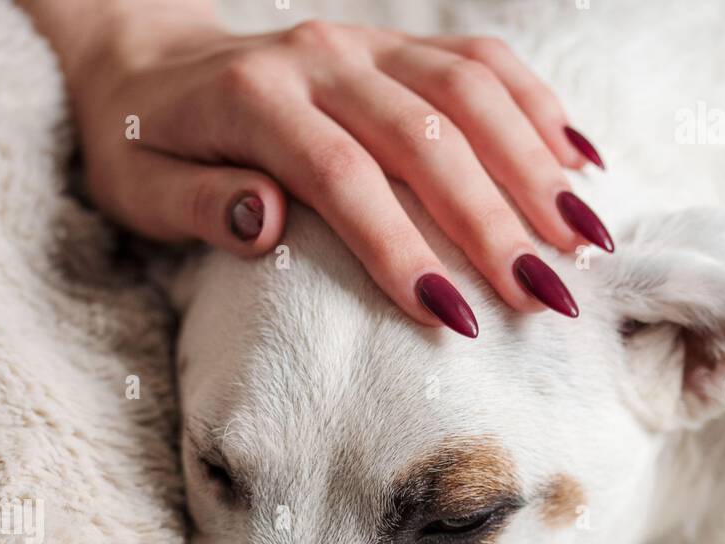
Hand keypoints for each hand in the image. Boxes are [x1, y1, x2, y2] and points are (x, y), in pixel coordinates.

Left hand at [27, 2, 611, 332]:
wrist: (148, 62)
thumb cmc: (146, 146)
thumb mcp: (140, 187)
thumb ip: (196, 204)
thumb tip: (262, 221)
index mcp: (254, 98)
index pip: (344, 176)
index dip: (402, 248)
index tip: (456, 319)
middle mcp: (321, 57)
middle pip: (427, 134)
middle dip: (494, 221)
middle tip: (547, 296)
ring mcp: (367, 43)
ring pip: (470, 91)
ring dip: (536, 166)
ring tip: (585, 241)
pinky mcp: (397, 44)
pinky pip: (483, 62)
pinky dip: (539, 109)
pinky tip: (583, 164)